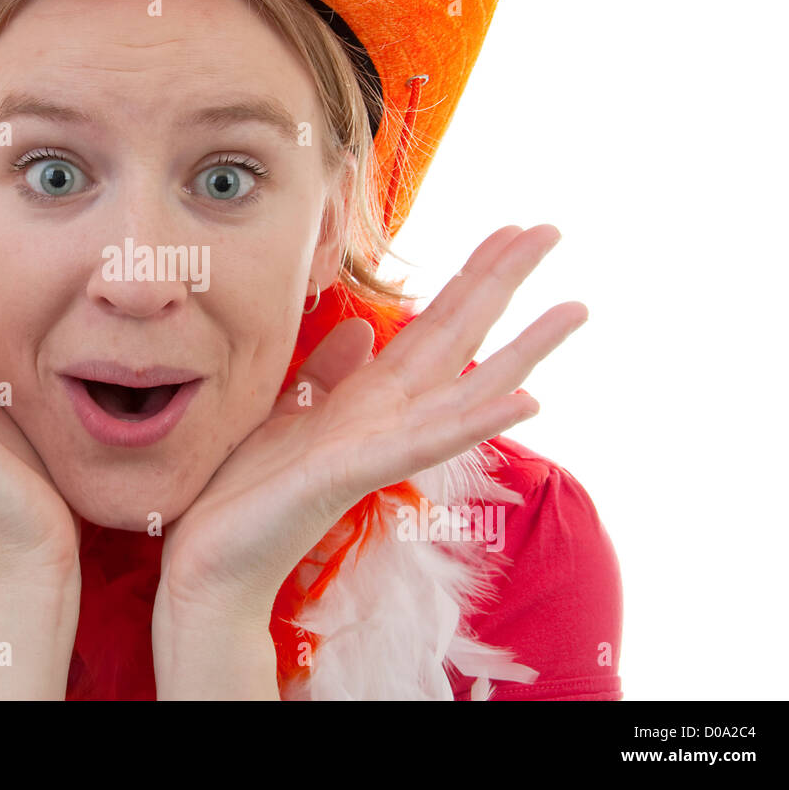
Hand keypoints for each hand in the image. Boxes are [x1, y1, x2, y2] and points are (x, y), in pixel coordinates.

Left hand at [155, 224, 587, 622]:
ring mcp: (379, 448)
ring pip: (465, 390)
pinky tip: (525, 401)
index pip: (433, 326)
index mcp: (370, 399)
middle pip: (458, 338)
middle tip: (553, 229)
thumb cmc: (248, 492)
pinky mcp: (352, 475)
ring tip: (574, 308)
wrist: (214, 560)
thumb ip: (328, 373)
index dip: (470, 276)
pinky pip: (422, 443)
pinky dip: (476, 422)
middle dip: (503, 283)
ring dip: (522, 351)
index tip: (511, 229)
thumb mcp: (288, 412)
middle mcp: (387, 419)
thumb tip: (359, 329)